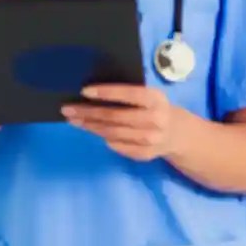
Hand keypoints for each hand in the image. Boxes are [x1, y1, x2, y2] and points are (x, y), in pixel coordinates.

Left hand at [62, 84, 181, 160]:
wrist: (177, 133)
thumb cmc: (154, 108)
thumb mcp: (149, 95)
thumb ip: (128, 94)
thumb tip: (92, 93)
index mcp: (155, 99)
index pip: (127, 94)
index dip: (105, 93)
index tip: (84, 91)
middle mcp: (155, 119)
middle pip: (115, 117)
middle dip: (88, 113)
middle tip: (68, 109)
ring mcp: (151, 139)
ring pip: (113, 133)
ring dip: (90, 126)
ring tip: (74, 120)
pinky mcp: (144, 154)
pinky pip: (117, 146)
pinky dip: (103, 137)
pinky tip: (92, 130)